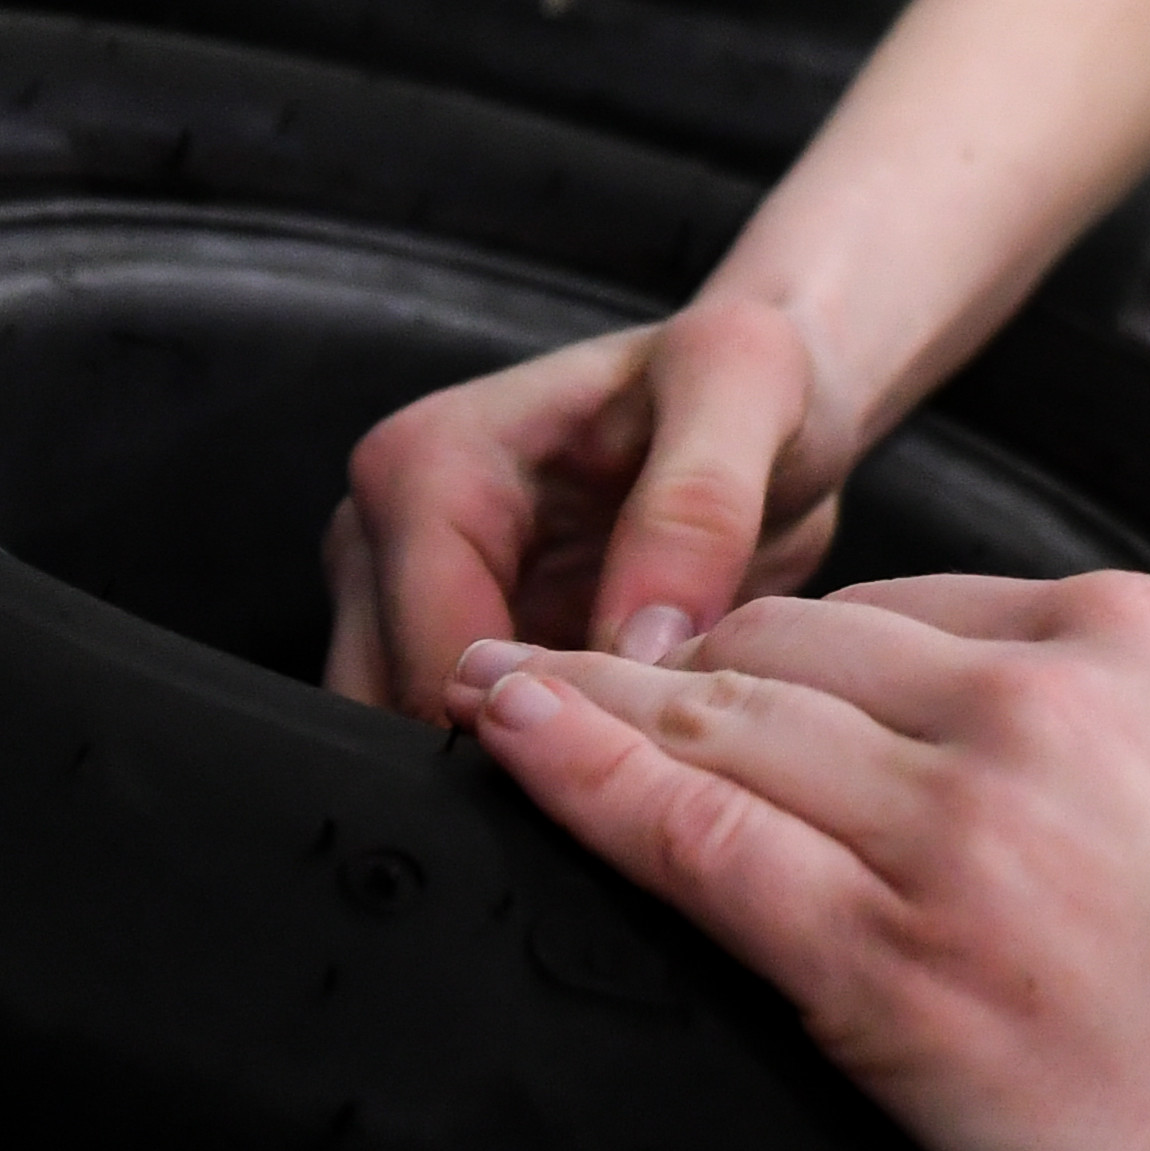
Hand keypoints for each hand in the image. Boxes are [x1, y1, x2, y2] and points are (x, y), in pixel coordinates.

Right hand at [325, 296, 853, 718]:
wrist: (768, 395)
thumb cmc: (752, 378)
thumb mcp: (747, 384)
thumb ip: (696, 504)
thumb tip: (638, 644)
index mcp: (422, 470)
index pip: (435, 666)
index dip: (545, 728)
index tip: (652, 742)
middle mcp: (382, 540)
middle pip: (406, 719)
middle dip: (528, 760)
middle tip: (652, 762)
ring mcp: (405, 604)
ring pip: (427, 748)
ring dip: (533, 772)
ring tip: (648, 751)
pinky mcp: (456, 649)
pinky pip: (477, 746)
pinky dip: (545, 766)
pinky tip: (630, 747)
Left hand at [434, 576, 1149, 1150]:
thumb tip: (1059, 710)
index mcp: (1144, 643)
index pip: (904, 606)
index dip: (790, 642)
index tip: (716, 667)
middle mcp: (1044, 707)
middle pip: (791, 647)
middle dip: (668, 659)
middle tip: (556, 667)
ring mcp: (963, 835)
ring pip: (722, 724)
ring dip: (586, 697)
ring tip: (490, 688)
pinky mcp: (899, 975)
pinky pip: (695, 842)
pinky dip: (576, 776)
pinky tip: (504, 740)